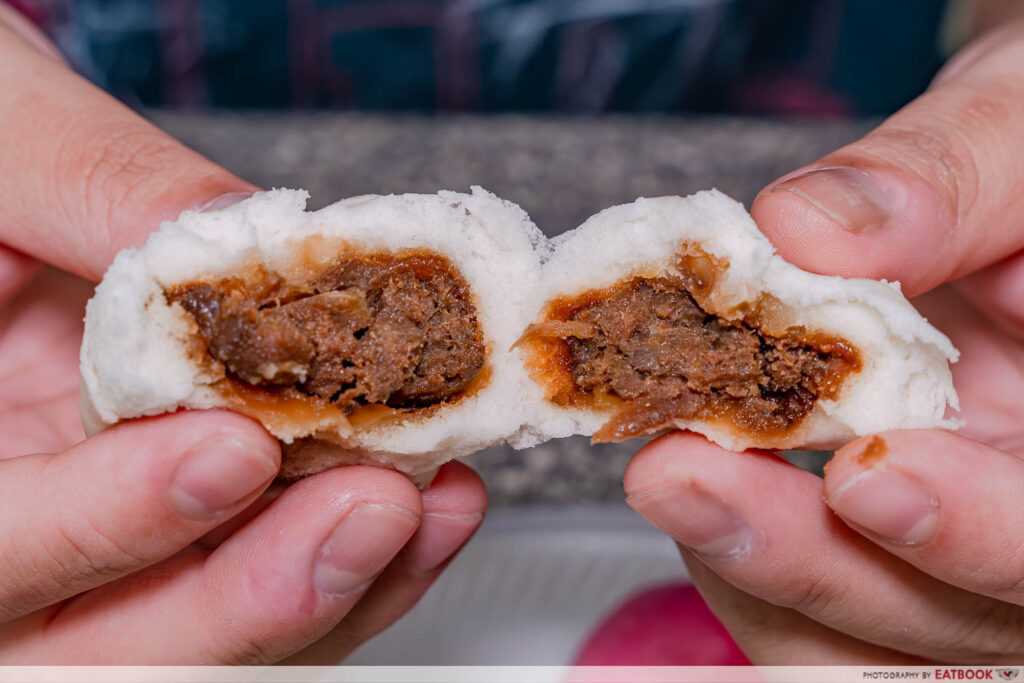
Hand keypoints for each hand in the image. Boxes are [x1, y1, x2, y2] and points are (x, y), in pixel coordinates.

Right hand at [0, 8, 484, 663]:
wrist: (10, 181)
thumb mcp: (9, 138)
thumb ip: (104, 193)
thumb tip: (261, 248)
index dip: (109, 520)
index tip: (236, 448)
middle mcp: (17, 538)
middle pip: (110, 648)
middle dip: (252, 593)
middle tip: (372, 505)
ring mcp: (109, 554)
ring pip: (209, 642)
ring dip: (337, 589)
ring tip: (428, 500)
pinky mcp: (196, 539)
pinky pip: (275, 600)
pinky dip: (367, 572)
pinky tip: (432, 505)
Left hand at [625, 19, 1023, 663]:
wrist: (992, 191)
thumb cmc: (1013, 164)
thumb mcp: (1011, 132)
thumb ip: (948, 181)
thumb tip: (807, 232)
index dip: (979, 530)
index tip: (868, 475)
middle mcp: (1018, 520)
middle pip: (948, 620)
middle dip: (815, 560)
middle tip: (685, 479)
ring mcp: (942, 548)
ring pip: (859, 633)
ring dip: (750, 565)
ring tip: (664, 474)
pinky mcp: (858, 546)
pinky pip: (797, 611)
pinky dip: (730, 560)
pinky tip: (687, 480)